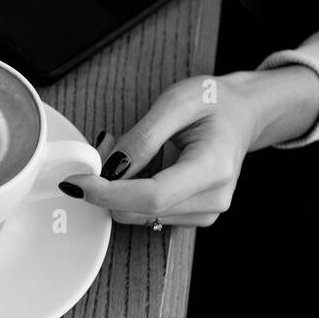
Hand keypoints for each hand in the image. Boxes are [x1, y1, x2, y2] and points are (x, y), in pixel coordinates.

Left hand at [60, 67, 318, 226]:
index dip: (107, 192)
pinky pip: (146, 212)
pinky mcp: (193, 216)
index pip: (151, 196)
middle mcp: (213, 199)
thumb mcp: (177, 101)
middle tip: (105, 144)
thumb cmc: (215, 102)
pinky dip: (130, 192)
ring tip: (125, 147)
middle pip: (140, 210)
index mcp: (213, 168)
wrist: (243, 114)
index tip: (75, 182)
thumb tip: (111, 168)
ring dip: (118, 187)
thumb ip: (143, 136)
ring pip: (137, 214)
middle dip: (108, 184)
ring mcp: (205, 212)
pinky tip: (137, 165)